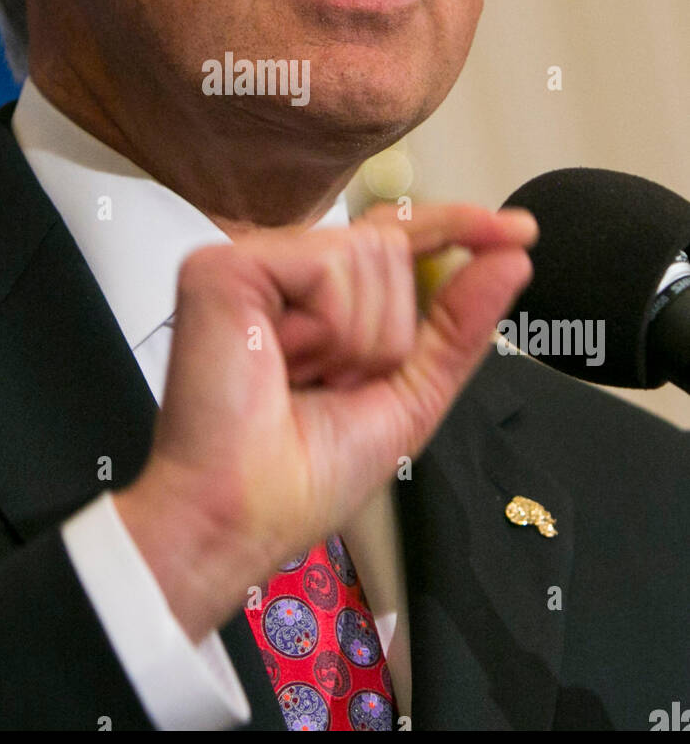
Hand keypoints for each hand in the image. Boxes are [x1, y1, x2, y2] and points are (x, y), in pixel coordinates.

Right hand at [115, 201, 536, 641]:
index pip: (392, 239)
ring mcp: (250, 262)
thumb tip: (512, 259)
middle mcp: (279, 270)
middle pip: (390, 247)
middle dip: (390, 332)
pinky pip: (330, 263)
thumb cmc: (303, 475)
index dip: (455, 226)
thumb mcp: (409, 396)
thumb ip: (460, 324)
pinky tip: (286, 359)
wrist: (240, 517)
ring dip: (359, 339)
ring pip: (369, 255)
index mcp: (312, 298)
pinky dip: (330, 327)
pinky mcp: (226, 265)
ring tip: (302, 378)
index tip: (518, 231)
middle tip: (331, 384)